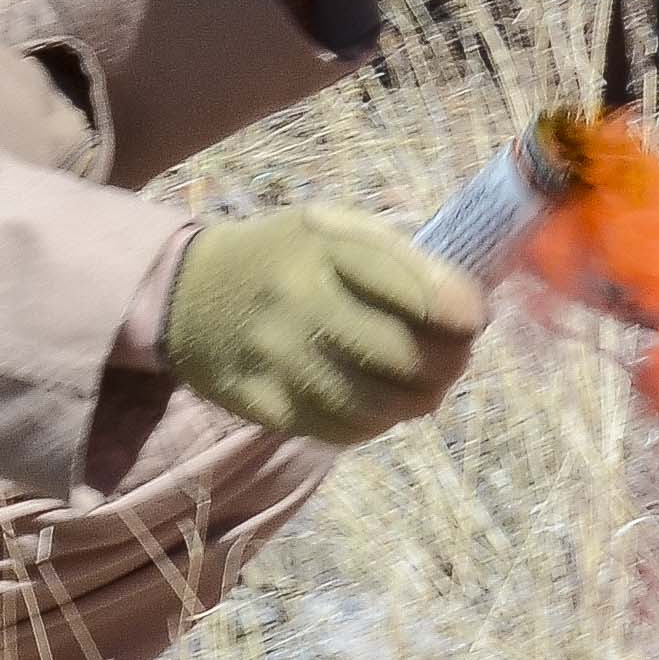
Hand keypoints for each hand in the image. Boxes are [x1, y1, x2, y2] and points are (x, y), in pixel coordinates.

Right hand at [159, 206, 485, 445]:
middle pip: (405, 355)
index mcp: (327, 243)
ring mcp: (280, 356)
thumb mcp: (332, 228)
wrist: (185, 293)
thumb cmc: (283, 256)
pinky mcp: (263, 404)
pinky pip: (341, 430)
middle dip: (449, 363)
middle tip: (455, 360)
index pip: (419, 288)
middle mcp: (302, 298)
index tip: (473, 319)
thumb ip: (396, 258)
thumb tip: (470, 306)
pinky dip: (375, 424)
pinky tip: (379, 406)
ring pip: (379, 405)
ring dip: (419, 401)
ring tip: (426, 388)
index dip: (462, 313)